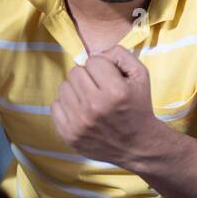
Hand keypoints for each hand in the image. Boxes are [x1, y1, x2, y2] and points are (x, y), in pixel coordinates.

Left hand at [52, 45, 155, 165]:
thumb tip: (95, 53)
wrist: (138, 145)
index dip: (103, 67)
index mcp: (115, 92)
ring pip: (64, 87)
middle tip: (100, 89)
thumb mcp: (141, 76)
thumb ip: (120, 55)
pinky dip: (67, 106)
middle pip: (75, 72)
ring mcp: (80, 123)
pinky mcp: (69, 135)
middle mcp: (95, 107)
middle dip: (88, 77)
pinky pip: (55, 106)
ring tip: (91, 101)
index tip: (111, 78)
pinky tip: (82, 112)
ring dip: (76, 91)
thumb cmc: (139, 106)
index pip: (94, 61)